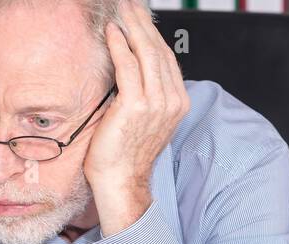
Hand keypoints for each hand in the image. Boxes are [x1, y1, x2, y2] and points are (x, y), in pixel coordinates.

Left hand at [84, 1, 190, 235]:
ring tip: (120, 8)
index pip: (165, 56)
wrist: (120, 182)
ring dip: (132, 25)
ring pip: (146, 52)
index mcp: (177, 101)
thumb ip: (144, 93)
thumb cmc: (123, 154)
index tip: (138, 14)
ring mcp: (157, 102)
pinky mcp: (137, 106)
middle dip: (142, 20)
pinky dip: (120, 46)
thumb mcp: (141, 118)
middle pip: (158, 48)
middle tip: (128, 2)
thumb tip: (131, 67)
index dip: (151, 32)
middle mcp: (172, 99)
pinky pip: (129, 66)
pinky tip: (112, 31)